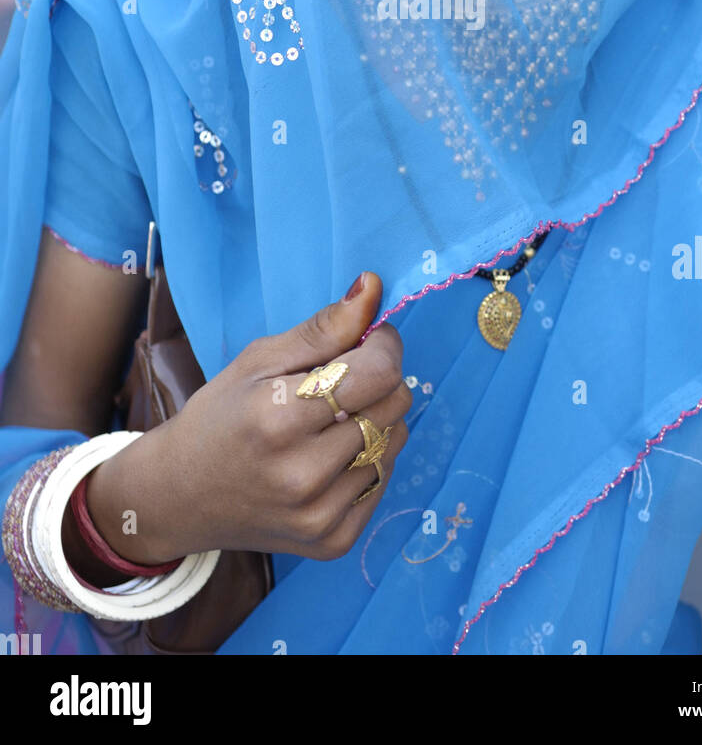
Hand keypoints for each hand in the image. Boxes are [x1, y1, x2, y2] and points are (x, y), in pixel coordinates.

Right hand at [84, 271, 411, 566]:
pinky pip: (385, 480)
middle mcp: (303, 474)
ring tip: (333, 419)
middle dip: (381, 379)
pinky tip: (332, 454)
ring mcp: (320, 514)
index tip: (369, 338)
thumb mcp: (259, 360)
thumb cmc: (220, 416)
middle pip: (394, 406)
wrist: (180, 497)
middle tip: (346, 378)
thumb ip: (323, 327)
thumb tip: (373, 286)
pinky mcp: (333, 541)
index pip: (377, 373)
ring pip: (395, 442)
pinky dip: (370, 458)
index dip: (384, 346)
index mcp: (278, 418)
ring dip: (377, 419)